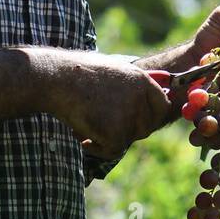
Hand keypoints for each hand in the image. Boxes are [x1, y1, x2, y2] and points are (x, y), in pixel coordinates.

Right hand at [42, 51, 173, 158]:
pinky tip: (82, 135)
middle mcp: (140, 97)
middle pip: (145, 128)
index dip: (149, 116)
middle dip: (126, 129)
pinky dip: (97, 148)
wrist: (55, 78)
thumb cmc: (79, 72)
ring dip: (108, 137)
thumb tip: (164, 81)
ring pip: (127, 140)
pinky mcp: (115, 132)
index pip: (162, 106)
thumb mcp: (114, 68)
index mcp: (142, 80)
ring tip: (87, 121)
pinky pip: (112, 151)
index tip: (132, 120)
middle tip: (102, 120)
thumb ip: (139, 80)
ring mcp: (128, 115)